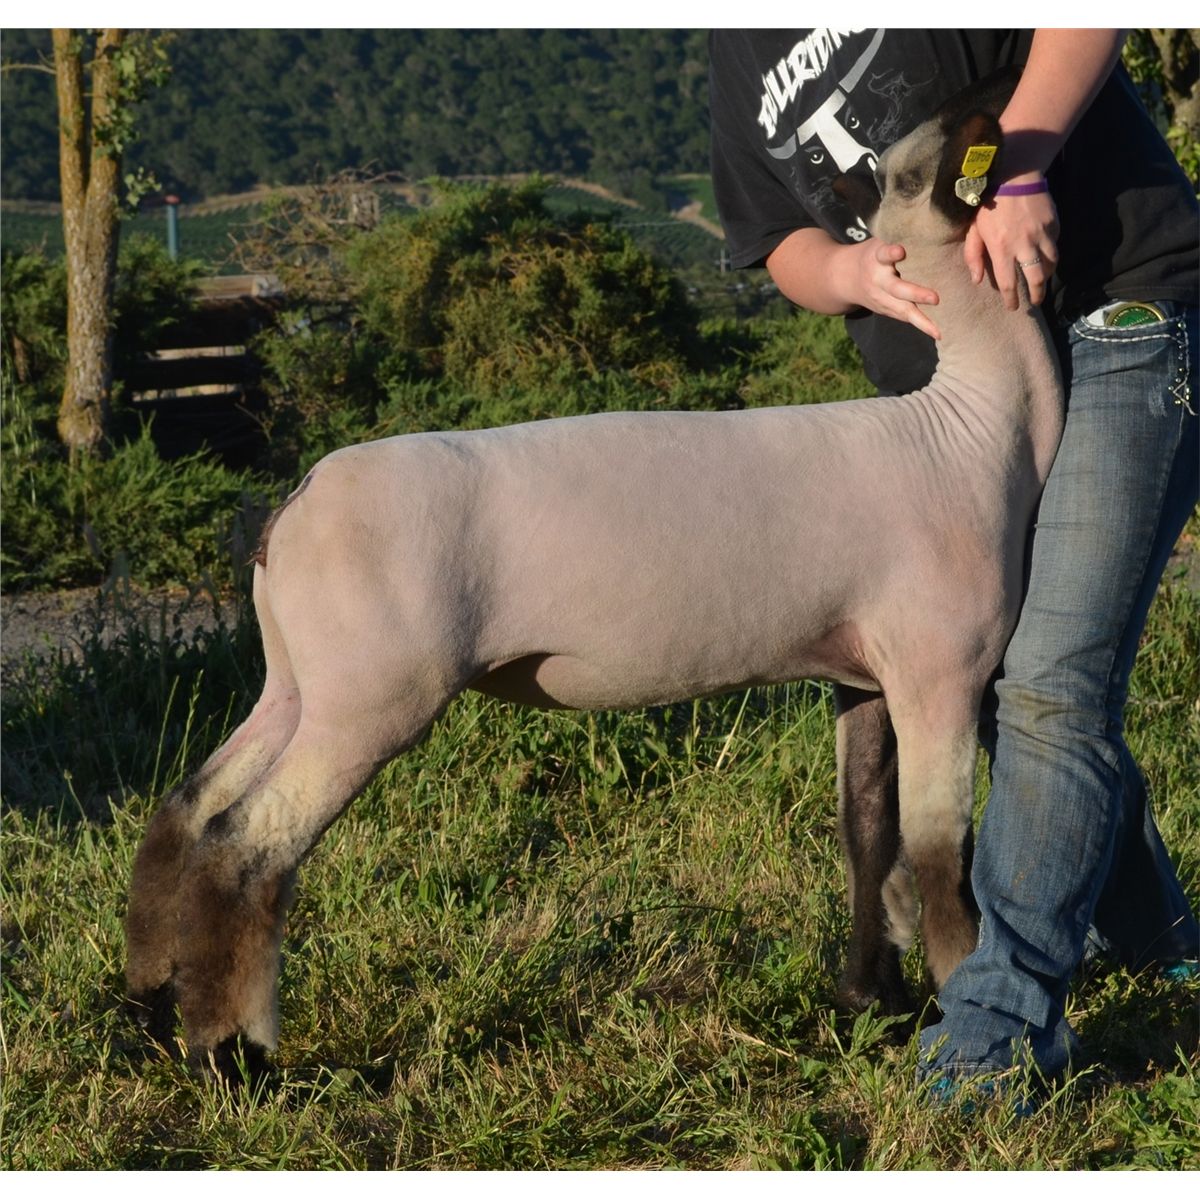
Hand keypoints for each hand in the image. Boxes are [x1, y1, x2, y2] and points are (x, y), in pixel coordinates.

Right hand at [841, 238, 941, 339]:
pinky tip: (938, 332)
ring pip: (901, 310)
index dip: (890, 253)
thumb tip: (934, 221)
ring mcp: (880, 298)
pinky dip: (921, 324)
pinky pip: (904, 317)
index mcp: (876, 257)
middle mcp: (877, 279)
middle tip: (935, 298)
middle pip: (896, 288)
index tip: (899, 251)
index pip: (883, 254)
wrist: (844, 278)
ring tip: (938, 331)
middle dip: (915, 294)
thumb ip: (899, 237)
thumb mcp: (879, 241)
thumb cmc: (874, 254)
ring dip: (920, 320)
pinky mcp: (885, 310)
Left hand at [964, 179, 1058, 309]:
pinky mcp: (1054, 223)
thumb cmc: (988, 203)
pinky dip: (1051, 253)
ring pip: (1051, 264)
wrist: (1015, 174)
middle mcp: (1025, 245)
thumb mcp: (973, 229)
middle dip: (1036, 294)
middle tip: (1035, 302)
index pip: (1008, 284)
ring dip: (1047, 276)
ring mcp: (1042, 234)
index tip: (1013, 307)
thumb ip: (974, 255)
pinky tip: (1045, 255)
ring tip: (1042, 281)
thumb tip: (978, 280)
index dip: (1011, 299)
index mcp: (1002, 249)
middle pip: (1036, 279)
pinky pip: (1055, 244)